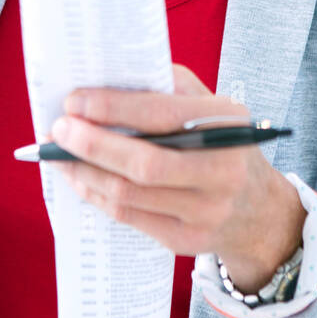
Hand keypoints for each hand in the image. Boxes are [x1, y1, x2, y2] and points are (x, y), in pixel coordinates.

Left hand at [47, 64, 306, 293]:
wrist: (259, 211)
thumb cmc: (222, 145)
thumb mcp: (213, 108)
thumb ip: (170, 88)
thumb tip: (108, 77)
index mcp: (228, 125)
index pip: (162, 114)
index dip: (112, 107)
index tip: (74, 101)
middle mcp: (222, 171)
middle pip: (143, 163)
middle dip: (91, 145)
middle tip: (57, 129)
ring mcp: (206, 211)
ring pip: (129, 195)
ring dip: (84, 173)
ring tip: (59, 155)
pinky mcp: (186, 240)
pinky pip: (129, 217)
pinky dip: (96, 196)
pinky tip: (80, 179)